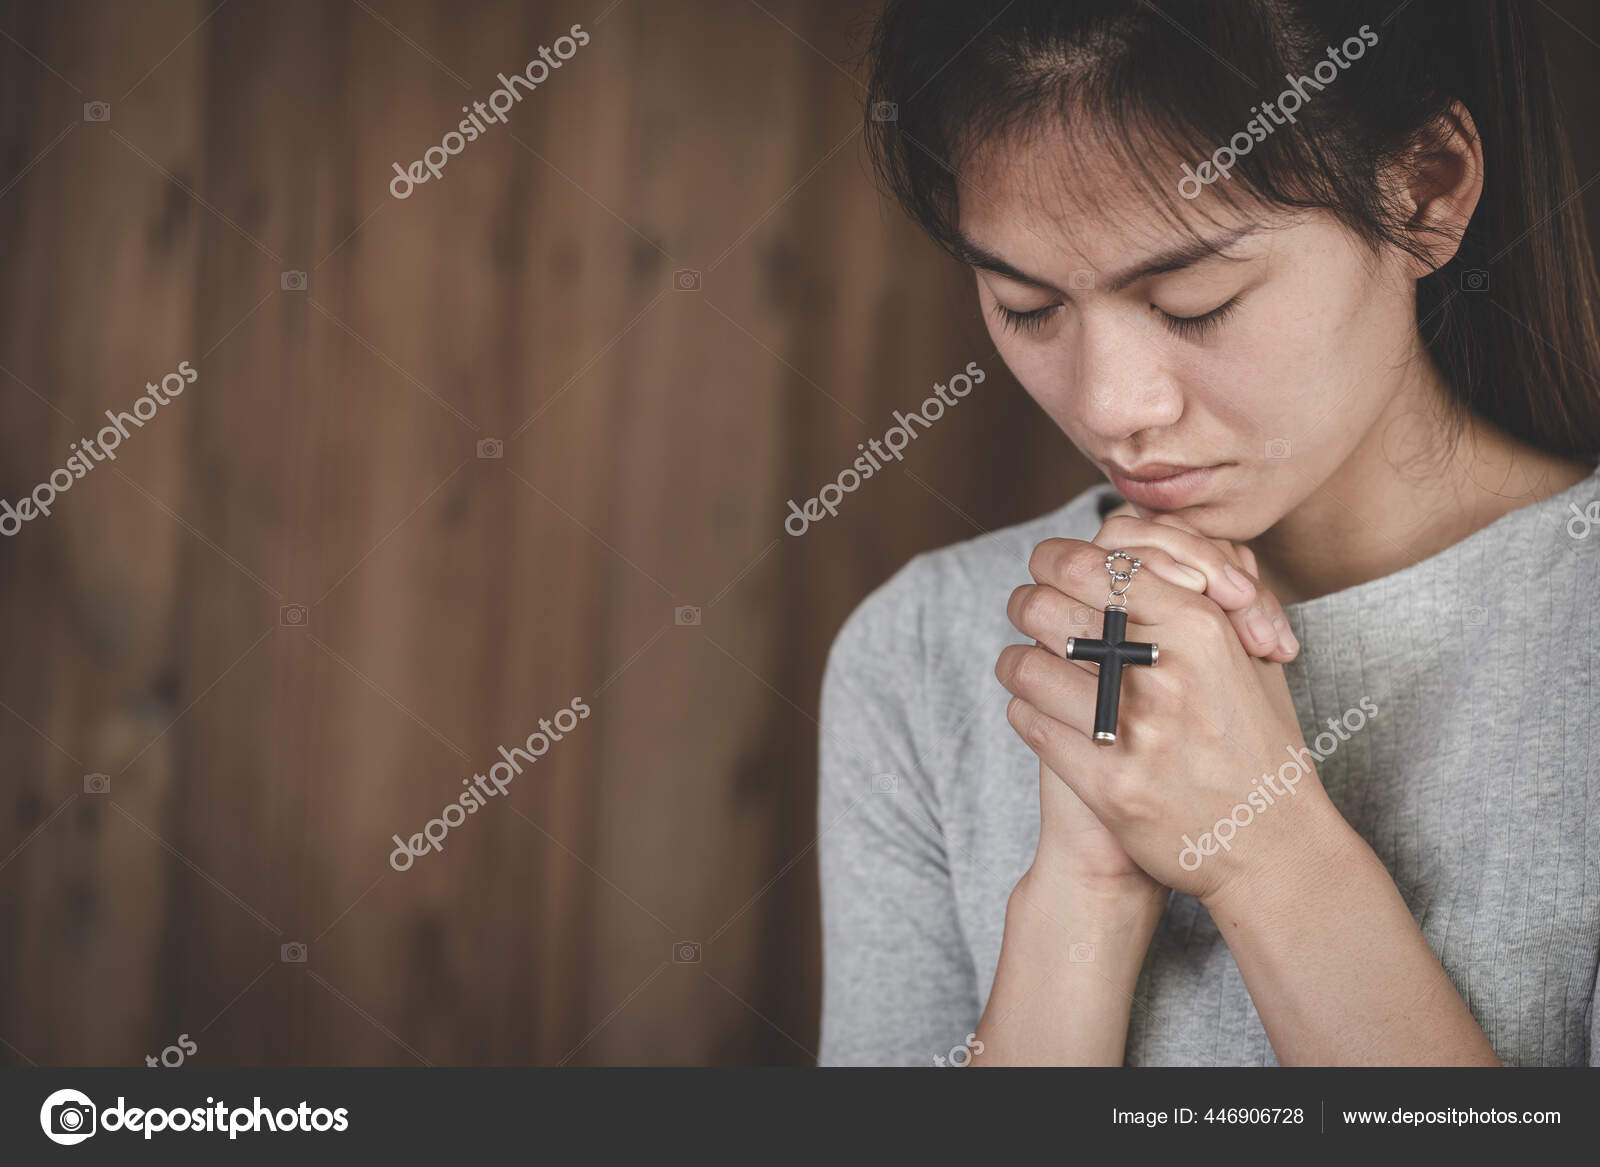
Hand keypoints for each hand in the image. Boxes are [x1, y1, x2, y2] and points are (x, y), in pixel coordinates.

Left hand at [999, 535, 1348, 902]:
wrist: (1273, 847)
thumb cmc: (1260, 744)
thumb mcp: (1252, 657)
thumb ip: (1209, 596)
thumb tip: (1151, 544)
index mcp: (1203, 627)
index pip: (1097, 563)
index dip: (1057, 562)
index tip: (1049, 572)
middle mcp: (1167, 673)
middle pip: (1048, 604)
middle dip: (1027, 603)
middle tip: (1027, 611)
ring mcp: (1135, 731)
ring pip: (1027, 665)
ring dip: (1016, 662)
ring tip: (1023, 666)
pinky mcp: (1108, 785)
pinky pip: (1031, 723)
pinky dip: (1025, 710)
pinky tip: (1038, 711)